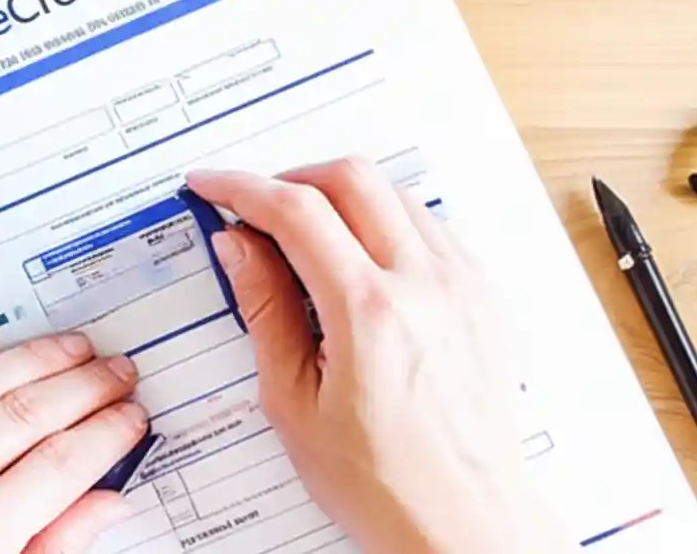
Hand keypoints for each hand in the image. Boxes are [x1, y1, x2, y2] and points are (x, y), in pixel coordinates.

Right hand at [187, 159, 575, 553]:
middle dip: (292, 178)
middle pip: (350, 177)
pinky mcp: (483, 295)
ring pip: (395, 192)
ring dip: (343, 196)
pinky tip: (363, 259)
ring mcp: (463, 285)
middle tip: (257, 208)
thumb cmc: (381, 483)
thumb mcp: (294, 403)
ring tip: (309, 238)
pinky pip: (432, 225)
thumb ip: (264, 310)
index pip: (295, 211)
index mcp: (370, 313)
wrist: (461, 519)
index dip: (242, 187)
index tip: (213, 185)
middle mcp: (425, 285)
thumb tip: (237, 246)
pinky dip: (388, 222)